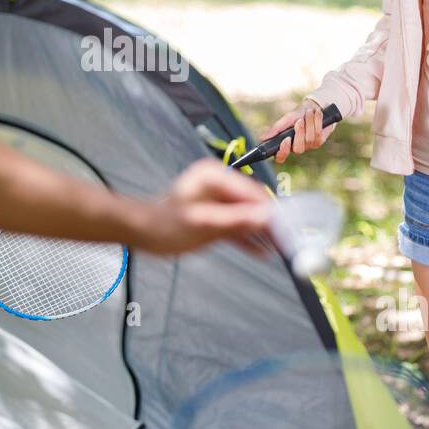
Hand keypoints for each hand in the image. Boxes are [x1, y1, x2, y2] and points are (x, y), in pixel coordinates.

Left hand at [129, 158, 274, 256]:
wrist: (141, 232)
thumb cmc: (163, 224)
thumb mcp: (202, 224)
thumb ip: (235, 221)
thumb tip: (266, 218)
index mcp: (214, 176)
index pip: (251, 192)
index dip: (270, 210)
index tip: (286, 226)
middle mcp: (219, 184)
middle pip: (252, 204)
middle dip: (269, 223)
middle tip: (287, 241)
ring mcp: (217, 200)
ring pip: (247, 217)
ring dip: (261, 233)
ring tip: (280, 249)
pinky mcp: (215, 216)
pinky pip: (236, 226)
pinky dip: (247, 239)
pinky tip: (262, 252)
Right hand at [263, 99, 336, 163]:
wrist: (313, 108)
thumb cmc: (297, 116)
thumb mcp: (285, 120)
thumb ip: (275, 130)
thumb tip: (262, 138)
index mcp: (286, 145)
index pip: (281, 157)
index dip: (283, 151)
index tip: (286, 139)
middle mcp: (297, 148)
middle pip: (298, 149)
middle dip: (299, 133)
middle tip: (299, 121)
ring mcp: (309, 146)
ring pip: (309, 139)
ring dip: (309, 123)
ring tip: (309, 112)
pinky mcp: (319, 141)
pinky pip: (318, 134)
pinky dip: (317, 121)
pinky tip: (316, 113)